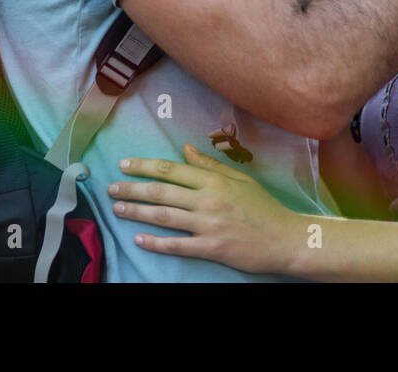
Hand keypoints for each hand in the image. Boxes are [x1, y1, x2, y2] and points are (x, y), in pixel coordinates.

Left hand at [110, 143, 302, 274]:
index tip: (124, 164)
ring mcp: (208, 225)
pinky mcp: (211, 248)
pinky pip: (177, 245)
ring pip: (164, 216)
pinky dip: (156, 243)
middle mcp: (208, 199)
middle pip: (161, 191)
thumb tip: (186, 149)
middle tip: (111, 187)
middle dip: (132, 188)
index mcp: (214, 180)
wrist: (286, 238)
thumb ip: (211, 165)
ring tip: (117, 208)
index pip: (171, 169)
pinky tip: (139, 239)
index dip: (144, 166)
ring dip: (137, 211)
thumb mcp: (240, 179)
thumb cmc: (264, 207)